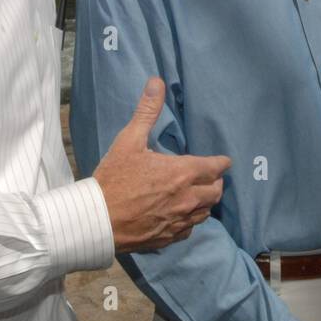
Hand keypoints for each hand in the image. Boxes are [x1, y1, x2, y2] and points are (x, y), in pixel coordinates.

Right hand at [92, 77, 231, 253]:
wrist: (96, 220)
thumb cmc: (113, 179)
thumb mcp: (129, 141)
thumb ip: (147, 111)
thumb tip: (156, 82)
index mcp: (182, 173)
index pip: (215, 167)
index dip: (221, 163)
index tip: (223, 161)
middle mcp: (187, 198)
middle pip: (216, 191)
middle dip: (216, 182)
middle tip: (211, 177)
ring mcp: (179, 220)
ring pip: (205, 212)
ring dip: (206, 202)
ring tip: (200, 195)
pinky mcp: (169, 238)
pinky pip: (190, 229)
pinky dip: (190, 221)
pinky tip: (182, 216)